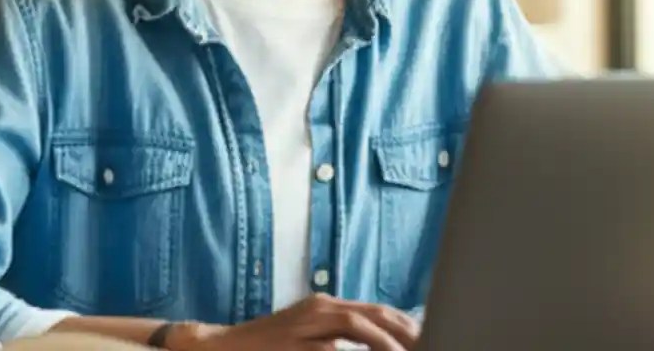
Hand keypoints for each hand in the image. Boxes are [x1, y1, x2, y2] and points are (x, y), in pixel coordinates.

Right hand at [166, 294, 418, 350]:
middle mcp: (317, 310)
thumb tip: (376, 342)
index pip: (376, 310)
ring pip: (355, 325)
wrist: (223, 348)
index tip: (428, 337)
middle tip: (430, 343)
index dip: (404, 324)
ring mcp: (304, 327)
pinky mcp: (293, 345)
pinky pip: (330, 350)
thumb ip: (339, 337)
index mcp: (324, 306)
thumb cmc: (269, 346)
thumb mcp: (307, 335)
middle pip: (371, 314)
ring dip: (385, 341)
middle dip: (404, 330)